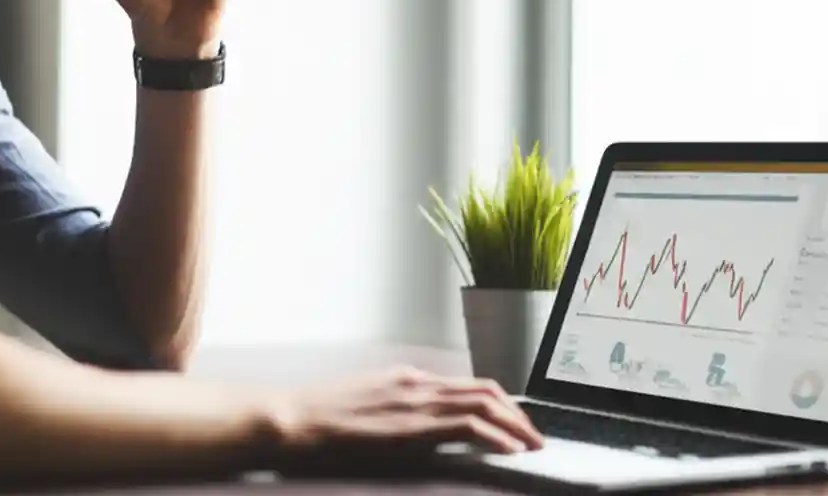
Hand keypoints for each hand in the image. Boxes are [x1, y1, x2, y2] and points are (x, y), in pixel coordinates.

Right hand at [266, 367, 543, 469]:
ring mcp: (415, 400)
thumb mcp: (364, 405)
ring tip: (533, 445)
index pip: (466, 386)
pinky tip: (510, 450)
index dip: (498, 405)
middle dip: (517, 414)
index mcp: (407, 379)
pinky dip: (495, 435)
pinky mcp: (411, 424)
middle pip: (484, 389)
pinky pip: (466, 425)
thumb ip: (395, 411)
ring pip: (483, 402)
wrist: (292, 418)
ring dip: (515, 424)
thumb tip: (417, 430)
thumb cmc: (317, 418)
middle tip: (535, 437)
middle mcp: (417, 383)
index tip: (515, 425)